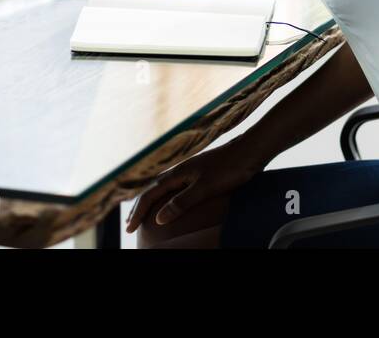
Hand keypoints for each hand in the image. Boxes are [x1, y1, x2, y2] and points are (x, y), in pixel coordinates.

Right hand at [124, 137, 266, 233]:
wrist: (249, 151)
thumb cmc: (229, 169)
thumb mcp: (205, 188)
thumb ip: (181, 203)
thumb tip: (158, 218)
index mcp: (177, 173)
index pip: (150, 195)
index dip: (138, 212)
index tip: (129, 228)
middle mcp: (179, 170)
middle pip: (152, 190)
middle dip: (139, 208)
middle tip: (130, 224)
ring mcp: (189, 171)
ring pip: (162, 187)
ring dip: (150, 202)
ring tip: (143, 214)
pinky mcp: (199, 173)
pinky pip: (173, 186)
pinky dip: (164, 196)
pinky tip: (170, 201)